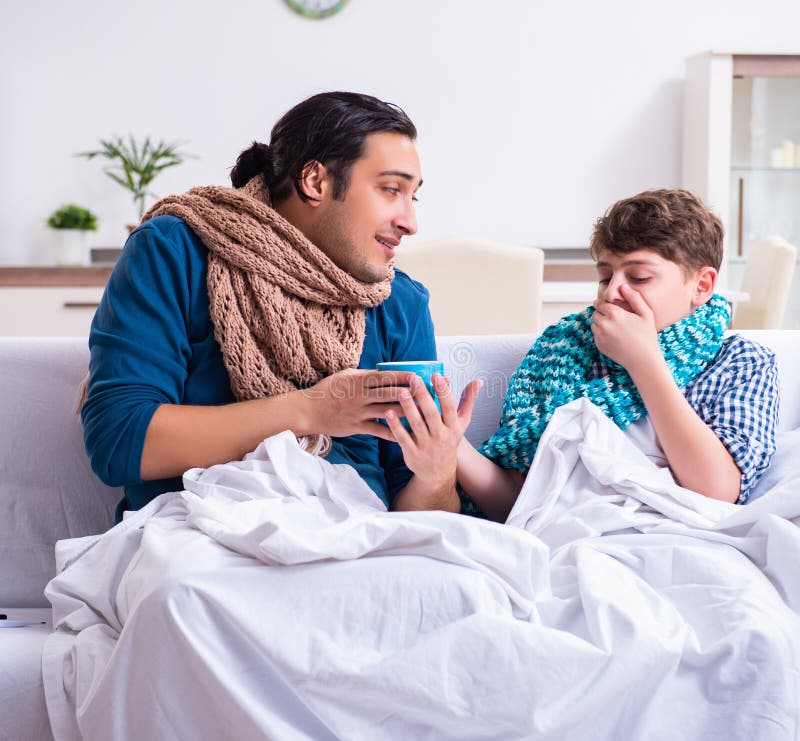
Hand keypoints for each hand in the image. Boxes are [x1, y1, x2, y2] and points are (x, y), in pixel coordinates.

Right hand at [298, 369, 415, 438]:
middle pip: (389, 393)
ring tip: (421, 413)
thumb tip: (384, 372)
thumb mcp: (345, 376)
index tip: (417, 376)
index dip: (402, 376)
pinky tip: (406, 434)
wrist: (309, 410)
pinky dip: (392, 432)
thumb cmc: (329, 390)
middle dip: (409, 393)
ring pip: (387, 411)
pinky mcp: (356, 426)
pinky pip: (378, 430)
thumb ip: (364, 375)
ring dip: (405, 412)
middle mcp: (360, 395)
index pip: (384, 376)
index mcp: (359, 380)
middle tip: (426, 393)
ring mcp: (359, 411)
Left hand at [384, 373, 482, 496]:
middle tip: (414, 378)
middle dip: (423, 395)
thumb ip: (468, 401)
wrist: (438, 472)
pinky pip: (403, 438)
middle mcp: (441, 436)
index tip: (436, 375)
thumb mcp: (462, 423)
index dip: (443, 391)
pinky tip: (388, 413)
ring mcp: (426, 446)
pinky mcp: (412, 453)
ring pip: (416, 424)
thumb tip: (478, 381)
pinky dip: (396, 426)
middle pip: (431, 413)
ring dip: (408, 408)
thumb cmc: (449, 440)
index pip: (449, 406)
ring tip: (401, 392)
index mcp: (453, 427)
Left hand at [591, 284, 660, 371]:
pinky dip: (601, 333)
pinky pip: (595, 334)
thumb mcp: (646, 313)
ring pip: (594, 323)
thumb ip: (634, 297)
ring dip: (600, 323)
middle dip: (602, 313)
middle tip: (614, 317)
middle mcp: (604, 324)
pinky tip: (614, 336)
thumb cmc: (646, 335)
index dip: (604, 303)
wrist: (642, 359)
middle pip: (595, 313)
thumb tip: (623, 286)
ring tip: (615, 326)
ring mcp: (600, 336)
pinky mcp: (599, 345)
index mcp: (614, 314)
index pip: (600, 303)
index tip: (608, 304)